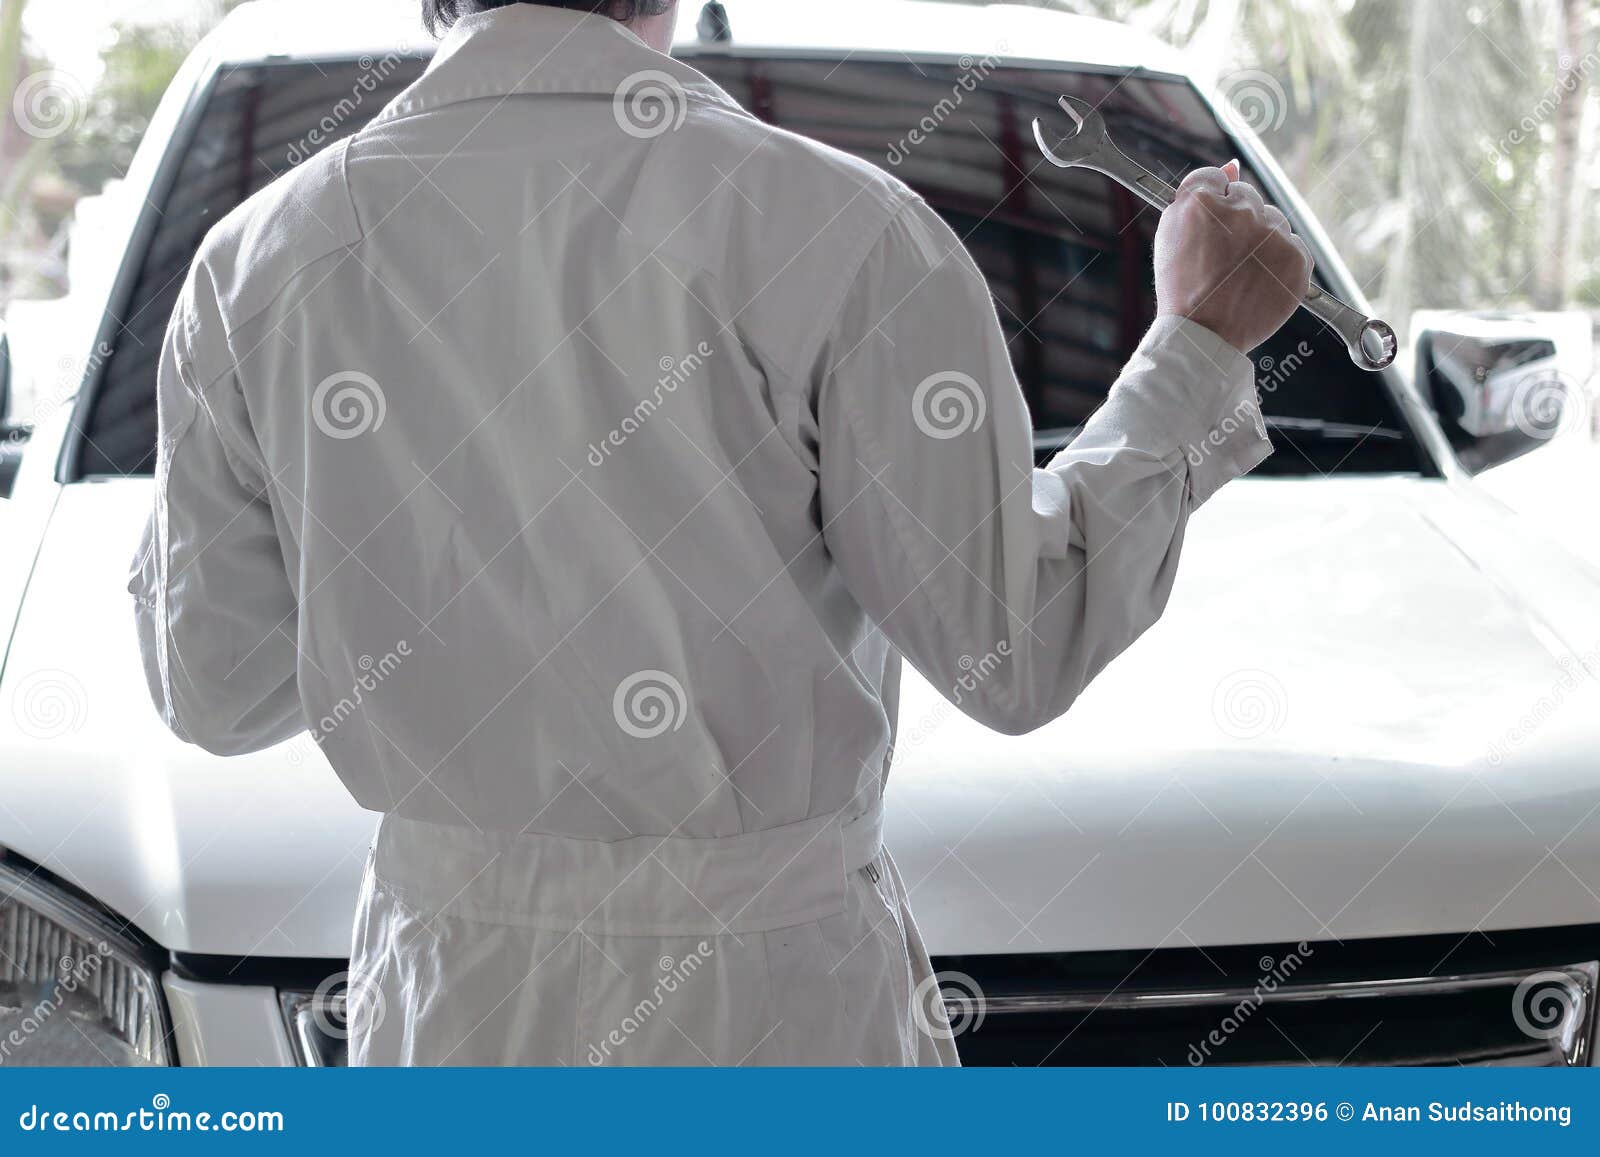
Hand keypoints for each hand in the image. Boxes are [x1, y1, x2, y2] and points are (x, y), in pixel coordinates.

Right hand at [1153, 160, 1313, 353]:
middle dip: (1238, 220)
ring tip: (1240, 273)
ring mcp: (1273, 236)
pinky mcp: (1296, 260)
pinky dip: (1279, 262)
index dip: (1211, 203)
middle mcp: (1242, 213)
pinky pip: (1293, 246)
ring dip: (1261, 239)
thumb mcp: (1170, 235)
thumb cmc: (1182, 289)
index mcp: (1203, 203)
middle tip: (1222, 256)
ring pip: (1273, 221)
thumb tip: (1232, 167)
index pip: (1215, 178)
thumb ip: (1196, 193)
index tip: (1209, 226)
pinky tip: (1258, 281)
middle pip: (1248, 198)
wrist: (1204, 335)